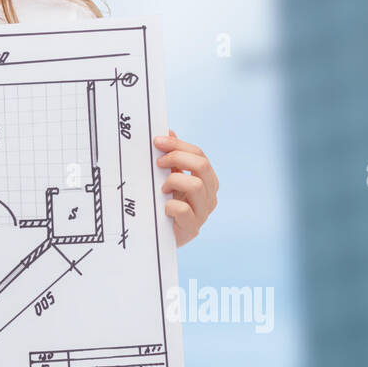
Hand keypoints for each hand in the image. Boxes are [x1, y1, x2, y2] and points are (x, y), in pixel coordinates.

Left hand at [154, 129, 217, 247]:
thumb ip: (171, 158)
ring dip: (173, 181)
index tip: (157, 141)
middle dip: (177, 158)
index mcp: (207, 180)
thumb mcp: (168, 178)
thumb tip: (167, 131)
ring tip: (162, 189)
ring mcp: (203, 212)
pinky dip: (170, 205)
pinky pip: (184, 210)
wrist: (159, 236)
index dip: (178, 145)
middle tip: (157, 163)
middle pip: (202, 166)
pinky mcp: (192, 228)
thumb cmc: (165, 204)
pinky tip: (163, 208)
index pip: (199, 155)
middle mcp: (210, 195)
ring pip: (196, 185)